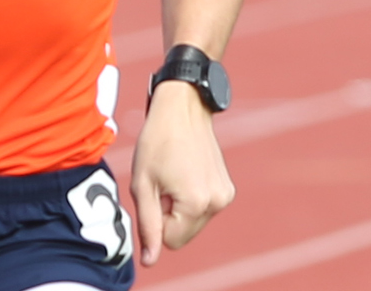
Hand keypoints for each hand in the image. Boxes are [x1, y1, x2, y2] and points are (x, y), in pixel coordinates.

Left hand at [130, 81, 235, 265]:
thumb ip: (148, 226)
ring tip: (174, 175)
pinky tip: (186, 172)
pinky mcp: (227, 189)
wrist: (183, 108)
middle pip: (184, 235)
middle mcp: (217, 203)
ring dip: (179, 207)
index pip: (170, 241)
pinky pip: (203, 209)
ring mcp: (225, 196)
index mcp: (196, 203)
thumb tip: (150, 261)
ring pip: (193, 223)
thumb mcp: (143, 184)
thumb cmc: (157, 142)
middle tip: (163, 182)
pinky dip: (191, 199)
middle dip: (169, 216)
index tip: (155, 191)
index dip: (156, 220)